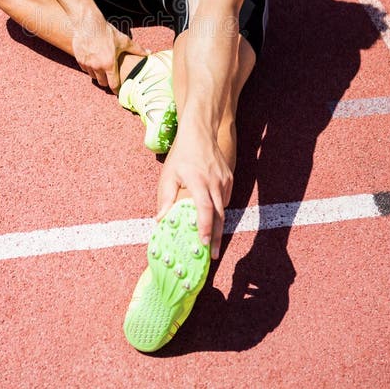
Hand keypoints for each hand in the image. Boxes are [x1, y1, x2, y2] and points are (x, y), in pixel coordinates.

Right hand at [72, 11, 147, 93]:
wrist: (88, 23)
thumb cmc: (107, 32)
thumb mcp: (124, 41)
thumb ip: (137, 49)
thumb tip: (149, 53)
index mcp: (109, 64)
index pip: (113, 84)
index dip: (116, 89)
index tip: (118, 91)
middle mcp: (98, 66)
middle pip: (102, 83)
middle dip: (107, 82)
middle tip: (110, 78)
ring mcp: (87, 64)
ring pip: (93, 76)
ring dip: (98, 75)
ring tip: (102, 69)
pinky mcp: (79, 60)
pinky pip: (85, 69)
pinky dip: (89, 68)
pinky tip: (93, 61)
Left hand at [156, 129, 232, 259]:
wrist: (200, 133)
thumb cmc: (182, 155)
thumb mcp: (169, 174)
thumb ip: (166, 198)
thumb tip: (161, 220)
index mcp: (198, 182)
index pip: (205, 209)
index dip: (205, 228)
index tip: (203, 244)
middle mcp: (215, 182)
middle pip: (219, 215)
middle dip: (215, 237)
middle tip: (212, 255)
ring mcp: (224, 181)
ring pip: (224, 209)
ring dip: (218, 227)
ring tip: (211, 244)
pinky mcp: (229, 179)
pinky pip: (225, 200)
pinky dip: (220, 211)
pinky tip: (213, 221)